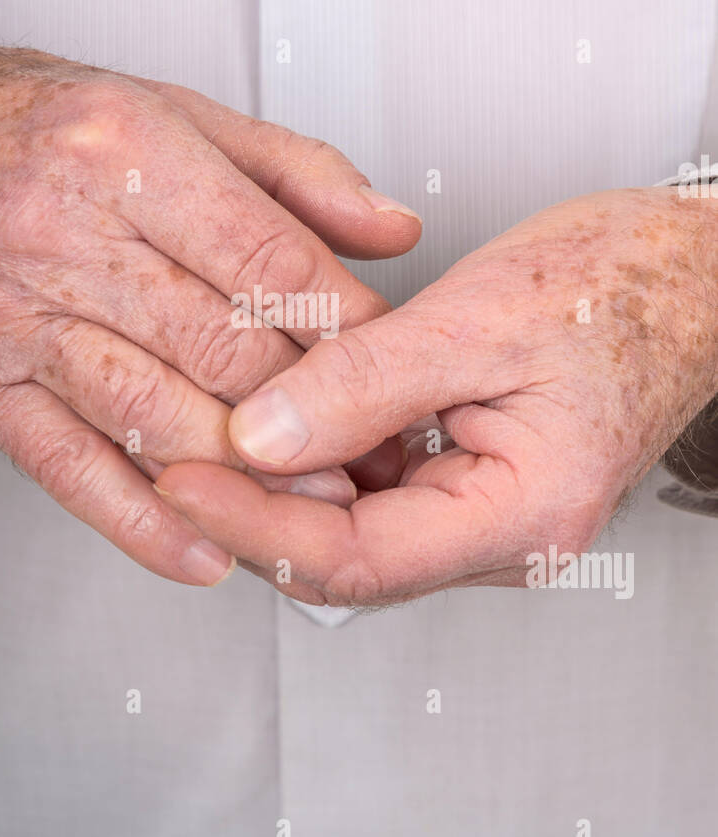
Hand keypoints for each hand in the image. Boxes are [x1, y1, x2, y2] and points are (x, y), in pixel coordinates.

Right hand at [0, 24, 419, 583]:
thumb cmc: (27, 124)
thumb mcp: (171, 109)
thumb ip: (295, 172)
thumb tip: (395, 231)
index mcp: (123, 148)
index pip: (270, 260)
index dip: (350, 329)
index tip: (397, 368)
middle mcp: (61, 231)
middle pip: (222, 346)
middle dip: (318, 412)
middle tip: (382, 453)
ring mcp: (9, 316)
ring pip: (153, 415)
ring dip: (250, 479)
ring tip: (322, 509)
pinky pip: (68, 468)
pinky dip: (141, 523)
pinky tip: (204, 550)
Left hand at [156, 188, 717, 604]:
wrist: (696, 275)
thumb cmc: (624, 284)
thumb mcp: (481, 318)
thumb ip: (365, 381)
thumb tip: (260, 434)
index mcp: (525, 511)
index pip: (356, 558)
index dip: (254, 523)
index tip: (181, 475)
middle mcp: (507, 536)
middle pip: (346, 560)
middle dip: (252, 513)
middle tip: (170, 456)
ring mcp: (489, 516)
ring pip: (355, 532)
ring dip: (281, 489)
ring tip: (204, 439)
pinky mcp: (474, 484)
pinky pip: (380, 495)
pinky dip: (322, 463)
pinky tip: (275, 424)